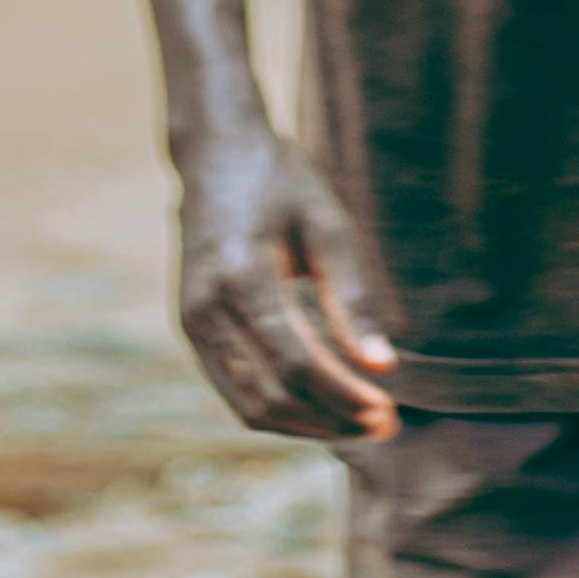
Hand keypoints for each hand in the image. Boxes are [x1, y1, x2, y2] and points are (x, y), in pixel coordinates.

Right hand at [175, 116, 398, 446]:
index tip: (388, 410)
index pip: (296, 363)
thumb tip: (381, 367)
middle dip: (330, 420)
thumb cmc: (279, 181)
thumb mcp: (327, 224)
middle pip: (271, 396)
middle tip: (383, 425)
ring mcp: (192, 320)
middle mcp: (207, 306)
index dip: (343, 398)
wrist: (214, 152)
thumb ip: (353, 296)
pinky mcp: (190, 327)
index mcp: (241, 274)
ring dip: (305, 425)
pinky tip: (319, 405)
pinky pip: (233, 390)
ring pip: (248, 406)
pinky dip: (278, 409)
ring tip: (356, 423)